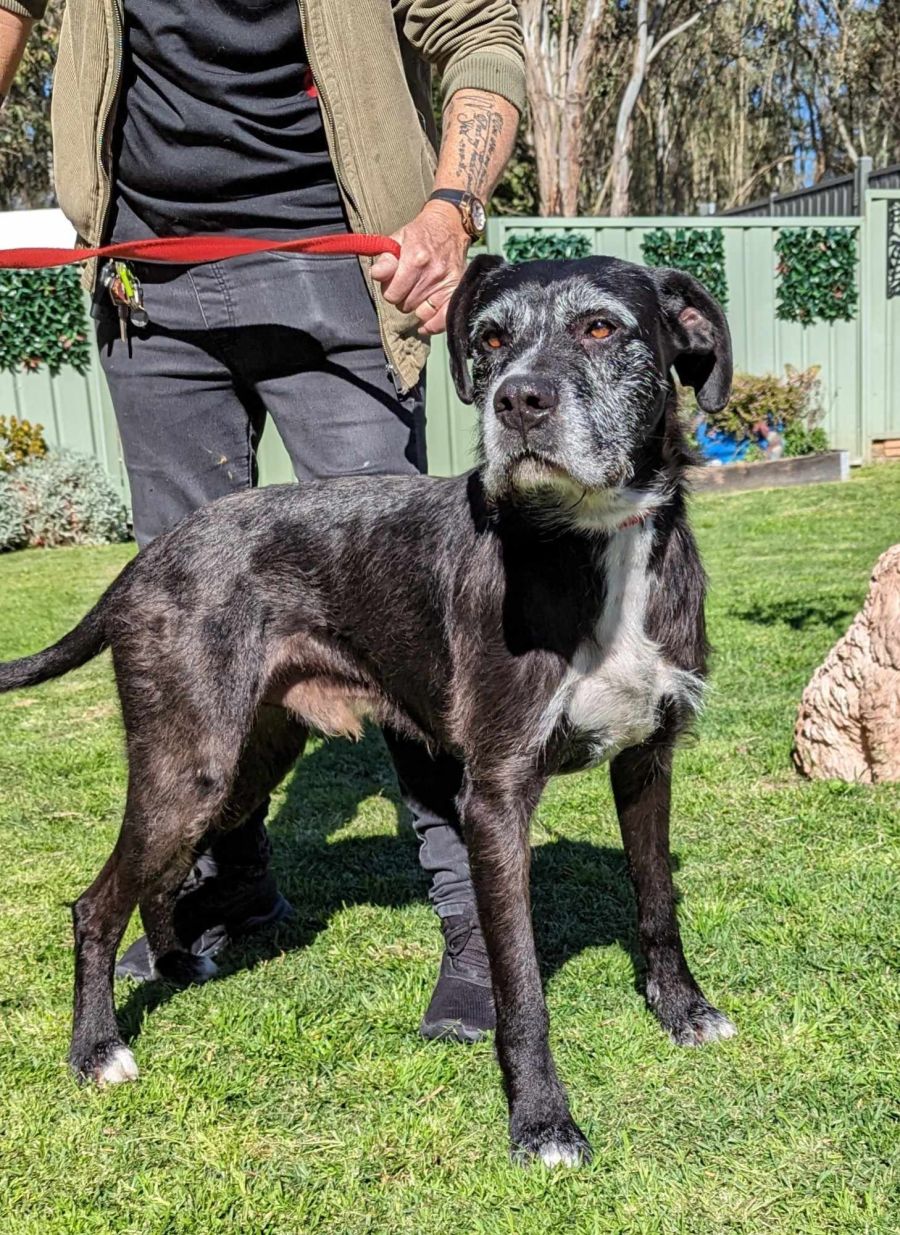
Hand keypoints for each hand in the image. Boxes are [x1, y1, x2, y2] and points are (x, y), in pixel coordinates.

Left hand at [370, 201, 469, 336]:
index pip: (392, 295)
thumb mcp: (397, 239)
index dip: (389, 290)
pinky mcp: (457, 290)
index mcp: (415, 259)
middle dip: (402, 297)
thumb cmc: (420, 233)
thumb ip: (385, 259)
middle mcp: (432, 274)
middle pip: (405, 305)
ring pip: (421, 313)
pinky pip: (443, 319)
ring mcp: (446, 284)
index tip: (394, 282)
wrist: (450, 225)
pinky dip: (433, 324)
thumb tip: (376, 274)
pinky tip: (426, 323)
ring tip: (419, 291)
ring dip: (416, 306)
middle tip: (407, 285)